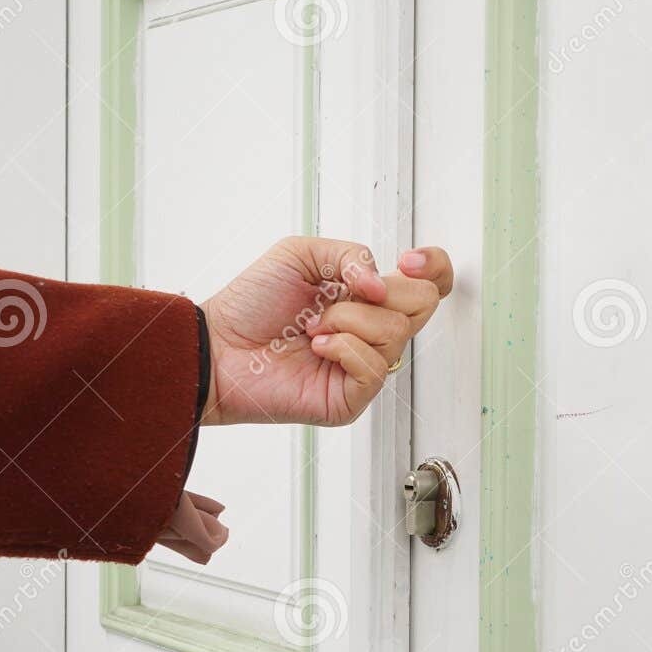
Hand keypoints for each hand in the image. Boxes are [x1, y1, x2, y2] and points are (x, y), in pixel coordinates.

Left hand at [199, 236, 452, 426]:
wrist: (218, 345)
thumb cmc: (251, 304)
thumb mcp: (301, 254)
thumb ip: (350, 254)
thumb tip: (382, 283)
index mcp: (367, 296)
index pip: (429, 283)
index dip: (433, 267)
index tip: (407, 261)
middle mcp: (372, 331)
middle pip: (423, 304)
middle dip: (383, 291)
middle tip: (339, 298)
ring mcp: (364, 366)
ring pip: (395, 332)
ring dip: (347, 319)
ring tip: (312, 327)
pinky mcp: (351, 398)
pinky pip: (373, 367)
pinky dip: (343, 348)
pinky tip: (317, 348)